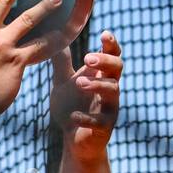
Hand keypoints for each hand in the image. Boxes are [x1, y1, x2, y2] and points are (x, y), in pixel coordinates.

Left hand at [49, 31, 122, 159]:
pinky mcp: (104, 128)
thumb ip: (62, 63)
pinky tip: (74, 116)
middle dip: (105, 61)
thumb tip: (56, 37)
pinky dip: (87, 118)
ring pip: (113, 91)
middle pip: (117, 68)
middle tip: (87, 58)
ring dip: (97, 85)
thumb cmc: (72, 107)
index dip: (111, 44)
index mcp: (101, 76)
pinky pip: (100, 122)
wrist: (73, 139)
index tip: (104, 33)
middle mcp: (110, 89)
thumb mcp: (64, 82)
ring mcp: (109, 109)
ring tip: (79, 83)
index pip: (112, 55)